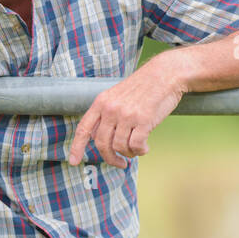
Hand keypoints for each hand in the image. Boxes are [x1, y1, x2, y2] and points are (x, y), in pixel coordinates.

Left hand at [67, 55, 185, 167]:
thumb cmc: (142, 88)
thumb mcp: (117, 96)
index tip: (73, 162)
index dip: (76, 147)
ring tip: (136, 150)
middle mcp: (111, 109)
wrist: (166, 73)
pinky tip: (145, 148)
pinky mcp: (143, 120)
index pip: (84, 128)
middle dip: (110, 158)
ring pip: (119, 146)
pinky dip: (140, 151)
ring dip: (129, 153)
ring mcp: (127, 114)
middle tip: (120, 163)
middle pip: (102, 143)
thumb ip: (105, 115)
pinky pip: (136, 145)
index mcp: (101, 102)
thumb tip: (97, 138)